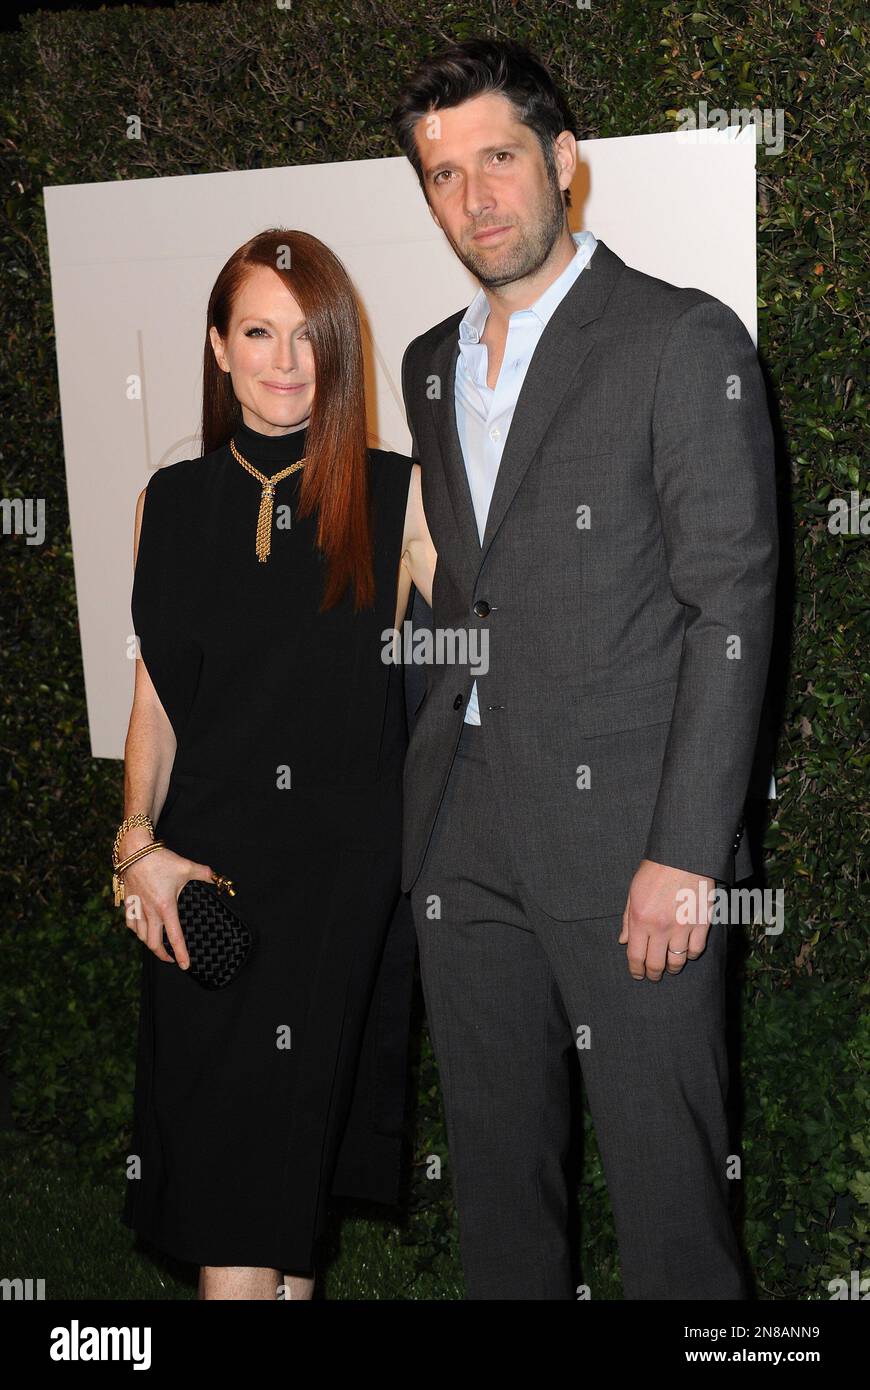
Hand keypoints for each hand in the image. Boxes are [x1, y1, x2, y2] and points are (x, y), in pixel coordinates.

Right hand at [121, 845, 214, 968]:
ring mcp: (137, 909)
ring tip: (158, 947)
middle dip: (163, 955)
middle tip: (171, 959)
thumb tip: (216, 878)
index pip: (175, 937)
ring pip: (141, 936)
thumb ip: (204, 874)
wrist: (134, 851)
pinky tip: (142, 932)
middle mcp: (150, 912)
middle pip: (154, 944)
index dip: (181, 954)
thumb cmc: (160, 860)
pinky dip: (137, 932)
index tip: (185, 965)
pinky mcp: (128, 903)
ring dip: (150, 944)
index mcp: (166, 907)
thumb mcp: (186, 867)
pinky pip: (131, 924)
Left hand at [619, 859, 712, 980]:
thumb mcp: (633, 891)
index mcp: (640, 919)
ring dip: (673, 968)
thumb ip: (627, 919)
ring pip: (677, 962)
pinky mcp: (701, 924)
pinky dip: (691, 955)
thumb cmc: (655, 870)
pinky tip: (686, 953)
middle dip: (653, 974)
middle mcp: (660, 928)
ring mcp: (682, 927)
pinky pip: (696, 950)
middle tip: (653, 976)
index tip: (637, 974)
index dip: (636, 970)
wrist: (684, 855)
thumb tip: (623, 940)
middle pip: (656, 964)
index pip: (635, 956)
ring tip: (671, 967)